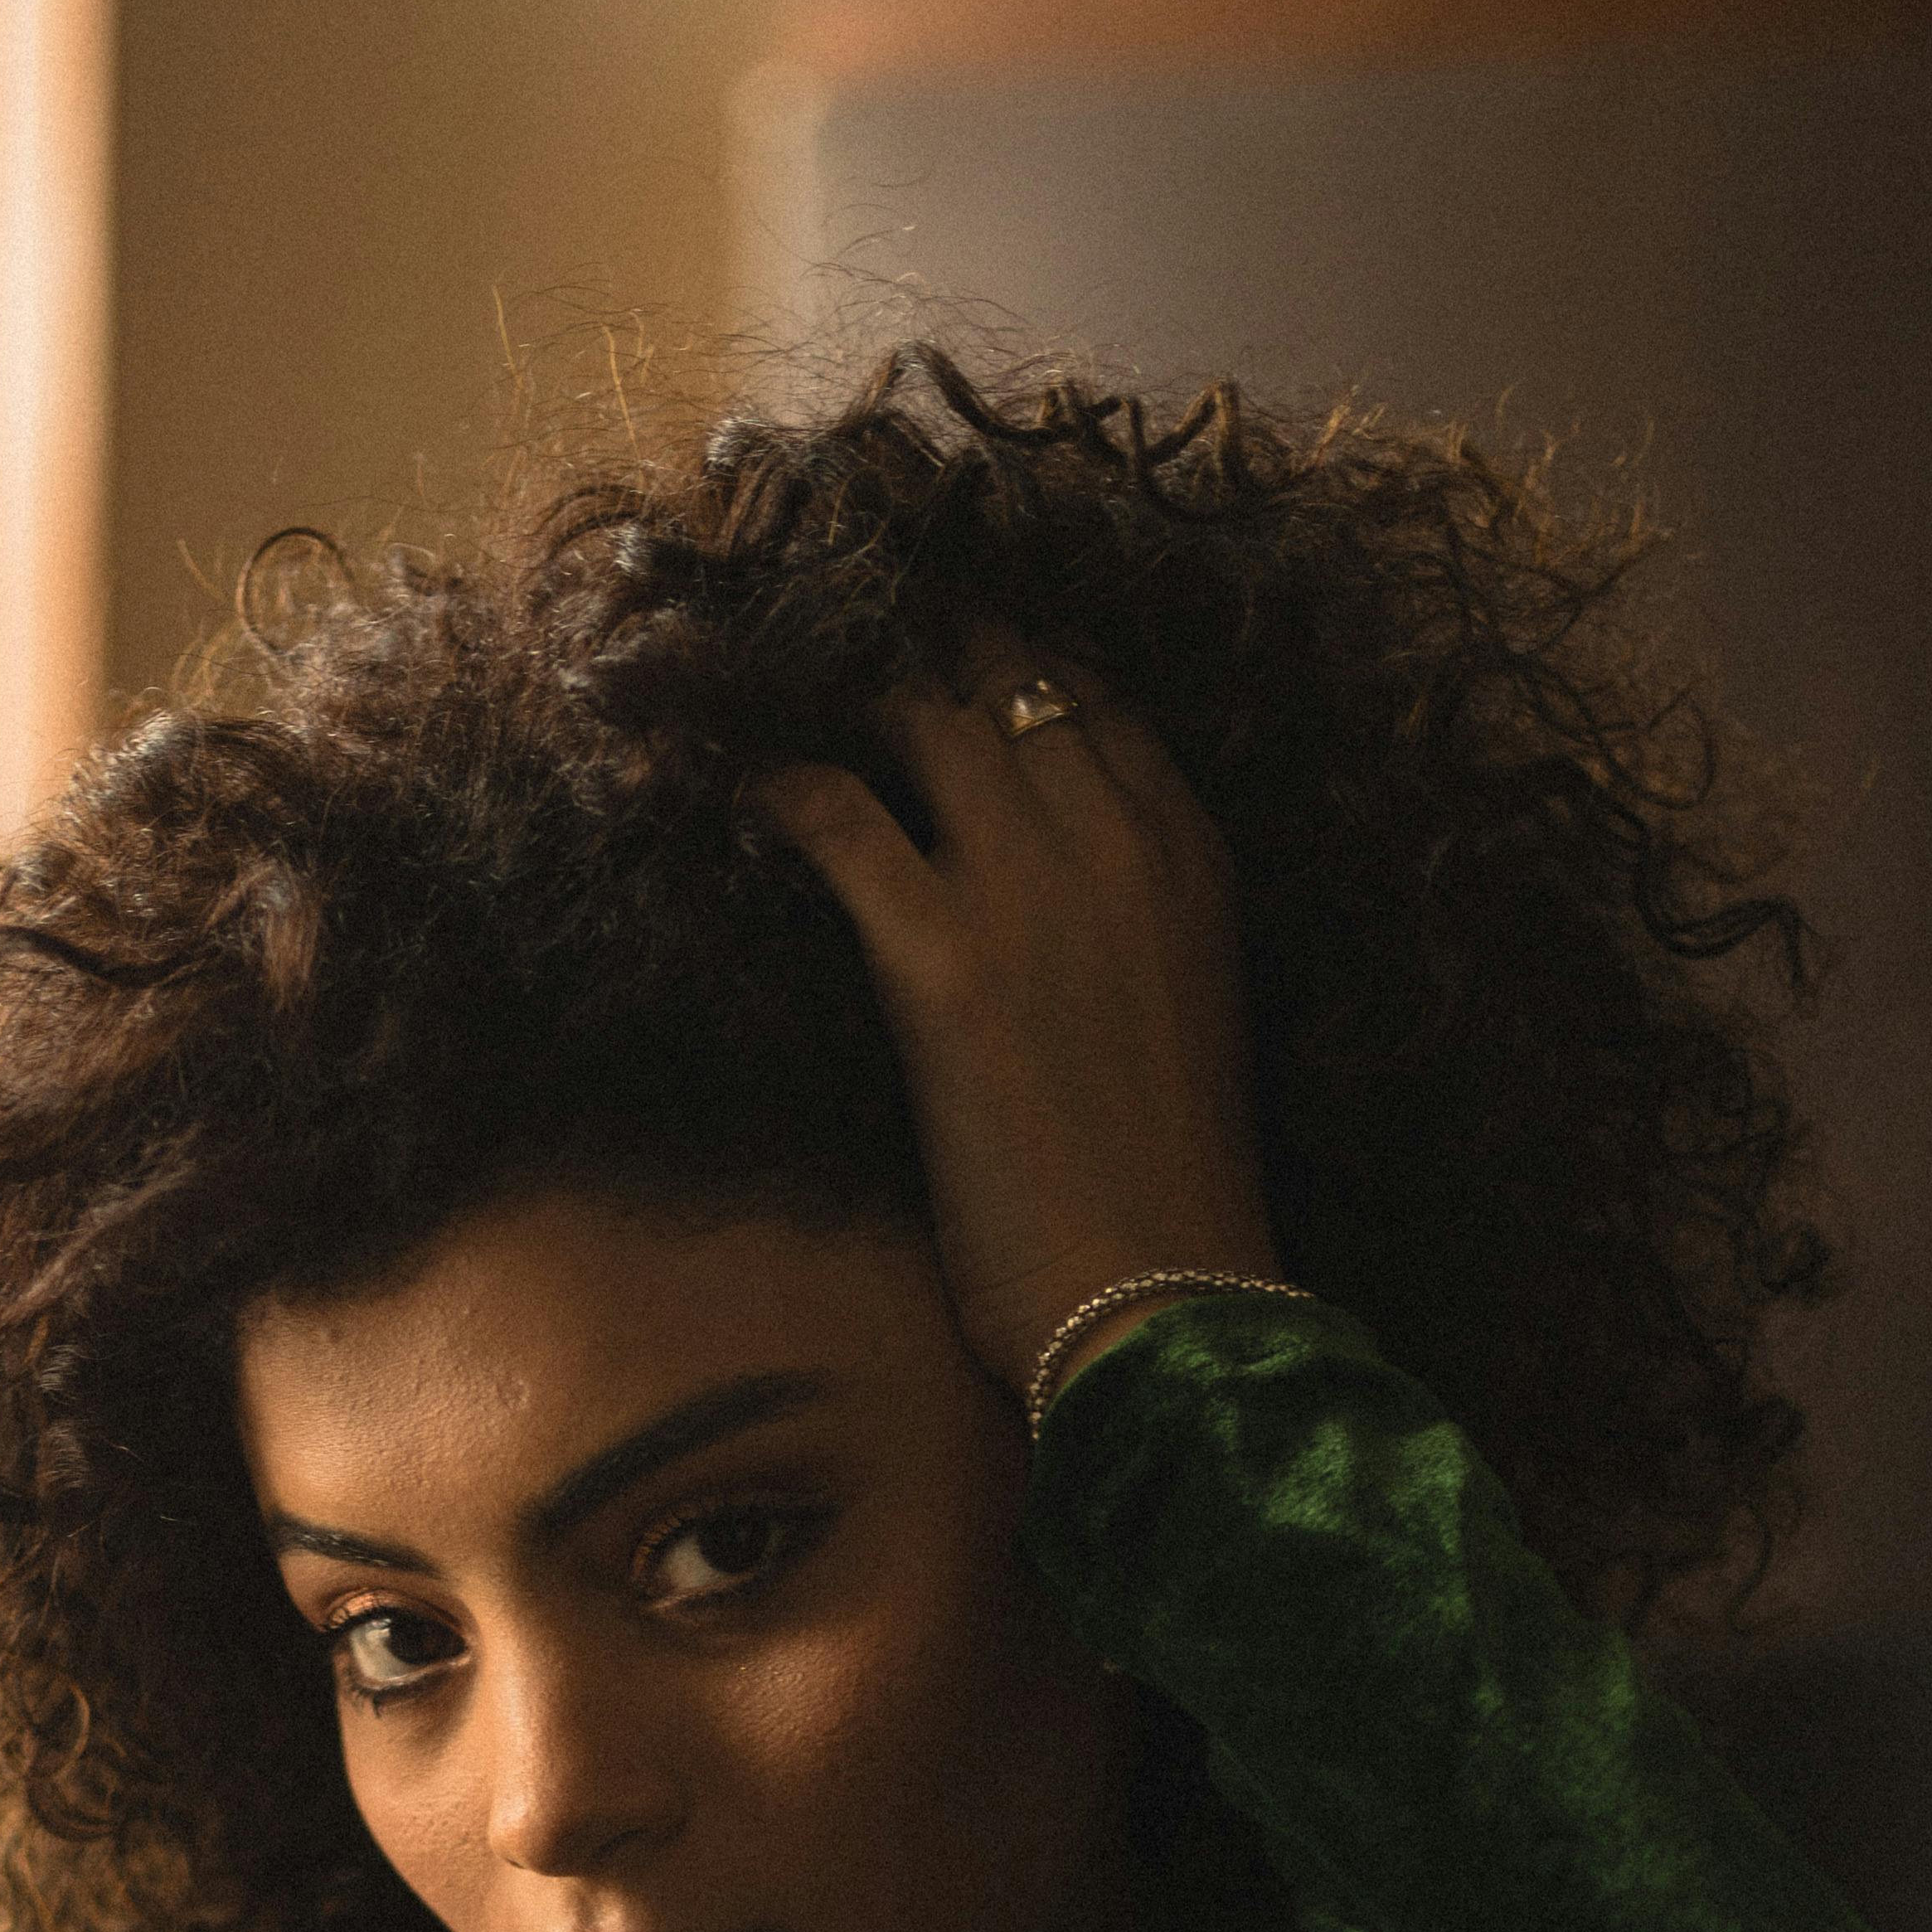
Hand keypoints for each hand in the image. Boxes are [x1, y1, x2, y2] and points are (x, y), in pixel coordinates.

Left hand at [759, 676, 1283, 1408]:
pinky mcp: (938, 955)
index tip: (947, 659)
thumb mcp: (1182, 1005)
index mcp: (1190, 853)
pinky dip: (778, 787)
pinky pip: (835, 815)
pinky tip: (742, 790)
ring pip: (925, 716)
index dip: (1010, 662)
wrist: (1157, 1290)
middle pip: (1006, 677)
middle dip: (924, 647)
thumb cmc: (1165, 1184)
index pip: (1096, 695)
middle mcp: (1116, 839)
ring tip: (783, 695)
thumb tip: (1046, 889)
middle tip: (846, 642)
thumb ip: (1130, 916)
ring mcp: (1029, 887)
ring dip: (847, 696)